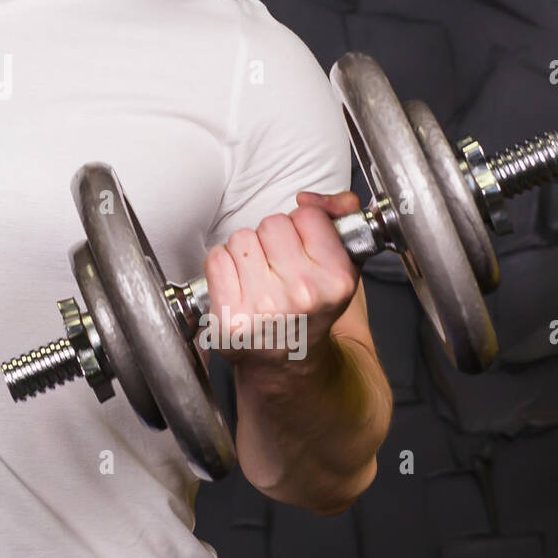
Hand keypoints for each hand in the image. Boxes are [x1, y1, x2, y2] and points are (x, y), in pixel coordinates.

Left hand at [199, 190, 361, 379]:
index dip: (302, 228)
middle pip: (271, 224)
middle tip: (278, 267)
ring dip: (245, 252)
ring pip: (241, 238)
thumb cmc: (310, 306)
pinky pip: (216, 259)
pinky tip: (238, 286)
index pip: (306, 215)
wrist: (288, 359)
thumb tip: (309, 198)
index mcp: (336, 279)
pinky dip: (222, 267)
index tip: (303, 249)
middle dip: (272, 239)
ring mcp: (263, 308)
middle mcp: (302, 294)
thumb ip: (340, 215)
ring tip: (258, 278)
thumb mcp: (342, 261)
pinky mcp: (229, 318)